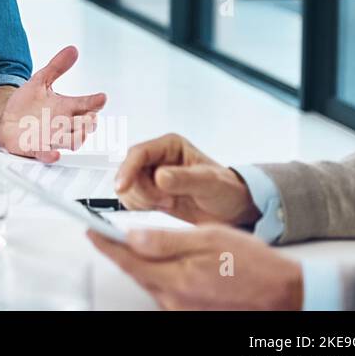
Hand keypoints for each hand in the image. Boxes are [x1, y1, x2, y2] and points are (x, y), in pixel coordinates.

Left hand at [0, 45, 105, 161]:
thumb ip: (57, 66)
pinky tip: (55, 155)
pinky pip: (45, 155)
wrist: (5, 119)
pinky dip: (50, 156)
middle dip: (89, 123)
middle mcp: (63, 125)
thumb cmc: (28, 103)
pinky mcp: (35, 148)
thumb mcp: (41, 80)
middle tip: (90, 118)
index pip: (87, 105)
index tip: (101, 98)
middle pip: (83, 126)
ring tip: (80, 134)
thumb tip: (72, 49)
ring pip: (70, 142)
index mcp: (67, 108)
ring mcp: (51, 138)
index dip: (95, 102)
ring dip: (76, 139)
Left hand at [88, 225, 303, 309]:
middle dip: (121, 252)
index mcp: (176, 280)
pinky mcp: (190, 313)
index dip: (105, 244)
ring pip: (150, 282)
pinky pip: (165, 292)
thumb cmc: (254, 264)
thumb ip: (167, 240)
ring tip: (141, 243)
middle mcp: (174, 301)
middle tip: (106, 233)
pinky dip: (160, 275)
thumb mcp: (209, 238)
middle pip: (136, 272)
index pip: (127, 260)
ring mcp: (182, 310)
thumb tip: (132, 237)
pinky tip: (168, 263)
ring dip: (142, 264)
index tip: (90, 230)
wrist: (285, 294)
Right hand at [114, 133, 259, 225]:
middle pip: (129, 172)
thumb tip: (159, 176)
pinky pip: (131, 199)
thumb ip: (185, 179)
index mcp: (170, 146)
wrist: (231, 209)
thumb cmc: (226, 190)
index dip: (127, 169)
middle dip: (143, 191)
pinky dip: (142, 207)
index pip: (138, 153)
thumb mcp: (210, 183)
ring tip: (169, 204)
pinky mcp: (149, 191)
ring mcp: (151, 175)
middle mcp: (157, 157)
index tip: (122, 187)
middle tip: (167, 202)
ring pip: (127, 187)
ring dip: (143, 200)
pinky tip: (164, 208)